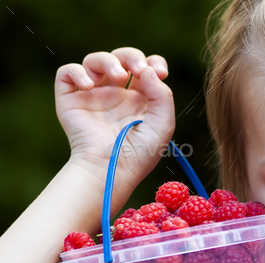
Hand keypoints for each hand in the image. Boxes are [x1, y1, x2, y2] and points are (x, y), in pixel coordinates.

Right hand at [55, 47, 174, 193]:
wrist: (110, 170)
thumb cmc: (139, 155)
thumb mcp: (163, 125)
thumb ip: (162, 96)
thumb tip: (147, 69)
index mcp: (139, 100)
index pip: (146, 68)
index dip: (154, 62)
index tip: (160, 72)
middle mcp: (116, 95)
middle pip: (122, 58)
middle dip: (131, 56)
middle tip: (136, 69)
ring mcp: (93, 96)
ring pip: (95, 60)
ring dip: (106, 60)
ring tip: (117, 76)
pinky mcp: (71, 100)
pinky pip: (67, 73)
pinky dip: (77, 72)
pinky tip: (90, 86)